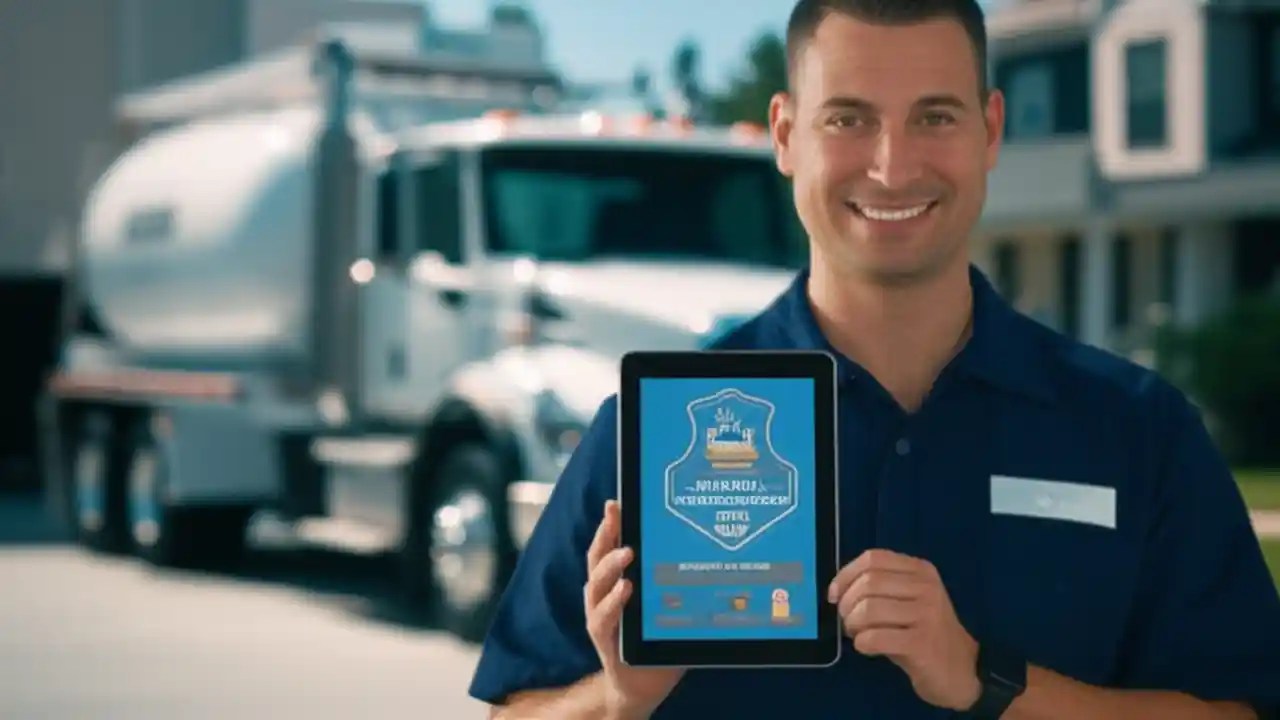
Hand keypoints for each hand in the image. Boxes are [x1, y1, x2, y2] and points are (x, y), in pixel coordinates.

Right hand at [585, 500, 683, 718]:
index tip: (618, 500)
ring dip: (610, 565)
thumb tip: (721, 552)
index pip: (611, 544)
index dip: (612, 522)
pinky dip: (614, 602)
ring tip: (627, 553)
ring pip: (596, 583)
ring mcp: (601, 614)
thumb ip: (683, 582)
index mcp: (618, 579)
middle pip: (598, 556)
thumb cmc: (659, 639)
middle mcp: (604, 593)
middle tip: (617, 513)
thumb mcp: (672, 605)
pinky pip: (603, 617)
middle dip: (606, 532)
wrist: (642, 685)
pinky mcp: (604, 639)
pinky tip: (625, 590)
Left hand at [828, 549, 981, 711]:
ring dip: (853, 625)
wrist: (962, 672)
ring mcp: (927, 615)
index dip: (846, 574)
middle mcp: (926, 588)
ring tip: (858, 635)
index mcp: (921, 571)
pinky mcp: (922, 643)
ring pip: (869, 609)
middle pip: (869, 582)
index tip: (835, 595)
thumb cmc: (925, 635)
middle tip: (848, 622)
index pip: (873, 558)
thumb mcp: (907, 602)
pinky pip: (875, 637)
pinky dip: (862, 643)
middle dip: (847, 603)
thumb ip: (878, 589)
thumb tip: (837, 591)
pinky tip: (868, 647)